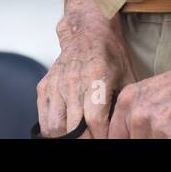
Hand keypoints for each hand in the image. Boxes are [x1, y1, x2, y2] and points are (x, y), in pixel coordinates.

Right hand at [36, 12, 135, 138]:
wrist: (87, 31)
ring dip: (66, 137)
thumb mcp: (127, 76)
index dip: (102, 136)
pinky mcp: (45, 85)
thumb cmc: (109, 53)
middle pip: (74, 127)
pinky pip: (43, 116)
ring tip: (79, 137)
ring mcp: (56, 84)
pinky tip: (63, 131)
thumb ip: (124, 103)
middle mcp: (73, 82)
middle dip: (86, 140)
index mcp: (96, 78)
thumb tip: (124, 127)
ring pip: (55, 126)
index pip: (95, 119)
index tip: (108, 140)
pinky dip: (52, 129)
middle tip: (94, 139)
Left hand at [106, 49, 170, 138]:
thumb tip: (131, 136)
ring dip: (162, 143)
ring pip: (149, 147)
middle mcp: (136, 113)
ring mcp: (154, 125)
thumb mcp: (149, 94)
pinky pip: (168, 149)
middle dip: (147, 141)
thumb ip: (135, 115)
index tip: (136, 139)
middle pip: (131, 143)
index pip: (114, 136)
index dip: (126, 141)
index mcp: (126, 101)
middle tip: (162, 134)